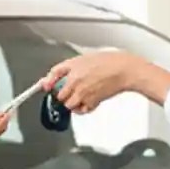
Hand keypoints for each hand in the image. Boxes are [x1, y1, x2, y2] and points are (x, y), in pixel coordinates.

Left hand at [41, 51, 166, 113]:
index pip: (53, 74)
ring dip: (72, 103)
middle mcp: (75, 80)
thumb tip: (57, 76)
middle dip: (62, 94)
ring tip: (80, 96)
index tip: (45, 86)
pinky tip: (87, 101)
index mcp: (73, 67)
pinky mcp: (92, 102)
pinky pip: (81, 110)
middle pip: (59, 94)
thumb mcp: (86, 58)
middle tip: (69, 91)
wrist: (124, 69)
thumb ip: (70, 68)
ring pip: (68, 105)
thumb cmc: (109, 62)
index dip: (48, 82)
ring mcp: (83, 93)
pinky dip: (82, 109)